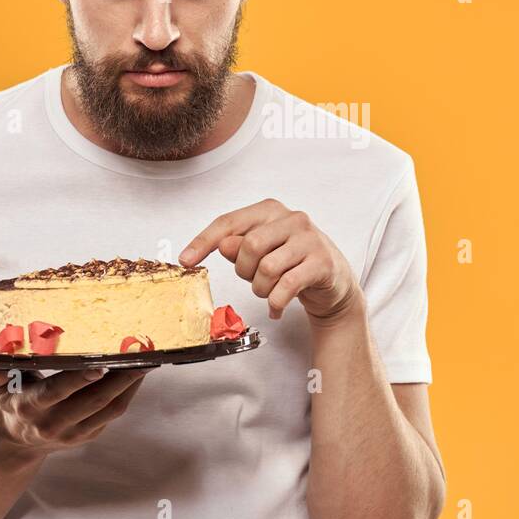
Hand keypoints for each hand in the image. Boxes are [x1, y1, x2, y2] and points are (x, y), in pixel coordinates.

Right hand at [0, 366, 152, 456]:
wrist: (17, 440)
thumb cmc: (12, 399)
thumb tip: (1, 345)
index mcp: (29, 407)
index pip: (56, 392)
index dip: (78, 379)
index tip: (99, 364)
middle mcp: (53, 424)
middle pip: (93, 401)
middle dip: (120, 378)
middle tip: (139, 355)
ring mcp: (74, 433)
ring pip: (110, 408)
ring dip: (131, 384)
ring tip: (147, 360)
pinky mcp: (89, 435)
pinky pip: (114, 412)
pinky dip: (129, 391)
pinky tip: (138, 372)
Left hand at [179, 198, 364, 325]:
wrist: (333, 282)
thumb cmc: (292, 262)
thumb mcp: (261, 253)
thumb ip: (239, 247)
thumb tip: (222, 245)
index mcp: (270, 210)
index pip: (229, 222)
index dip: (203, 241)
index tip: (186, 260)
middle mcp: (292, 218)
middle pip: (248, 246)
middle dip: (244, 272)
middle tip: (254, 281)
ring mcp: (310, 239)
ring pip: (267, 268)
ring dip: (261, 289)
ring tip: (269, 293)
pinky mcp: (322, 262)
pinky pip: (287, 286)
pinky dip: (276, 303)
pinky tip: (277, 308)